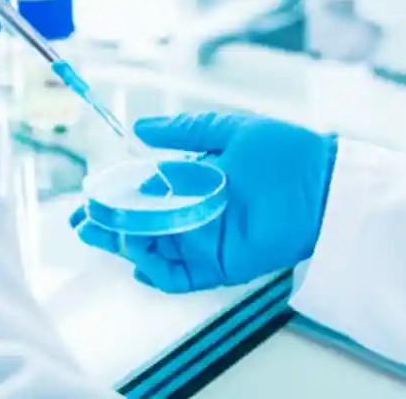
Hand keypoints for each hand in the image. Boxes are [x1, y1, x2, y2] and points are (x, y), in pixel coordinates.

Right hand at [71, 113, 336, 292]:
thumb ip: (184, 130)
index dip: (115, 198)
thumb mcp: (227, 129)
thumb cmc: (284, 151)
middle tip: (84, 223)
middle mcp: (196, 214)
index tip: (88, 197)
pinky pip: (182, 277)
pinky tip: (142, 262)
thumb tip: (141, 128)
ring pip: (155, 252)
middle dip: (110, 228)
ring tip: (108, 233)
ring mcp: (206, 242)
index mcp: (195, 183)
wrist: (321, 181)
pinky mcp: (221, 265)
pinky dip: (160, 274)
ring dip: (128, 247)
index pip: (144, 196)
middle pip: (142, 228)